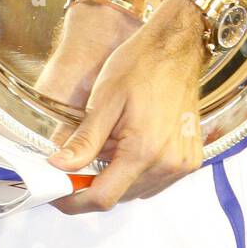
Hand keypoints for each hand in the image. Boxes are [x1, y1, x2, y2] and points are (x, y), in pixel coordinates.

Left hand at [46, 0, 207, 212]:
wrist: (175, 47)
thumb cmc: (140, 64)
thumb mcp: (104, 99)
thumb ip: (84, 139)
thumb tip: (59, 166)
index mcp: (144, 150)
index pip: (102, 197)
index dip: (74, 200)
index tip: (55, 192)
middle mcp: (168, 164)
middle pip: (119, 195)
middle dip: (92, 184)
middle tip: (73, 162)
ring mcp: (183, 164)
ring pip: (137, 190)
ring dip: (115, 177)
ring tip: (106, 143)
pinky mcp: (190, 159)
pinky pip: (156, 180)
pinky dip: (136, 171)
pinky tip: (127, 144)